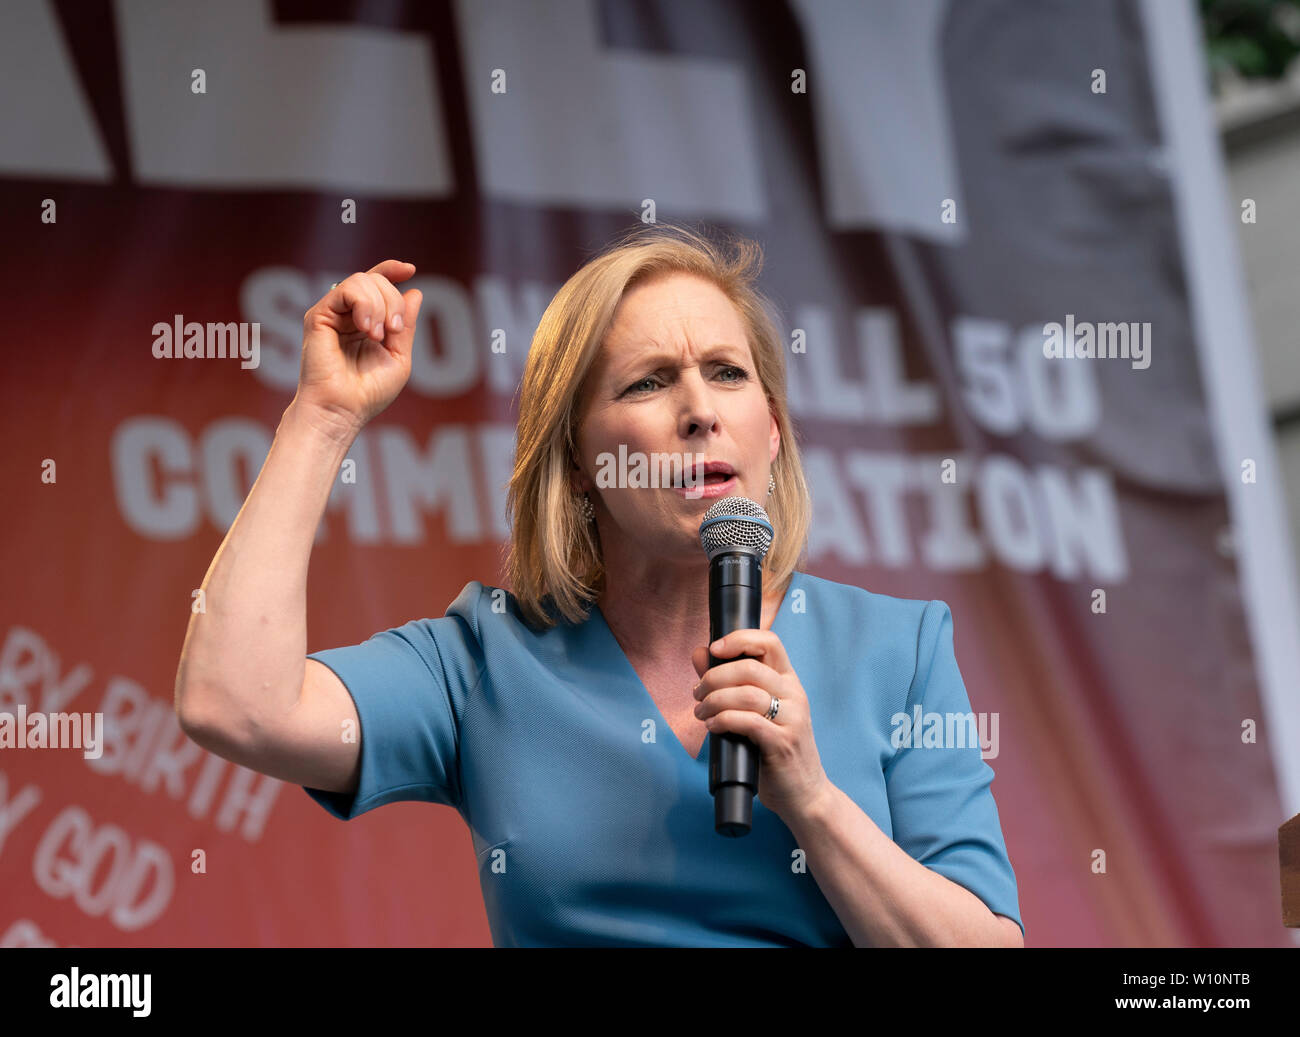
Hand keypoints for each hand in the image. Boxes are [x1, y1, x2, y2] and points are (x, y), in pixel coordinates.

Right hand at [294, 259, 423, 436]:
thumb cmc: (367, 393)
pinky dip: (364, 304)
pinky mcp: (318, 315)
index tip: (410, 269)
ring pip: (362, 280)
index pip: (376, 284)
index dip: (392, 271)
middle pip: (375, 280)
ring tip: (378, 334)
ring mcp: (332, 314)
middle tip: (394, 329)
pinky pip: (346, 289)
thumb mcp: (399, 357)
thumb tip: (415, 291)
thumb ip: (406, 326)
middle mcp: (347, 315)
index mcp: (365, 323)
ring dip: (380, 304)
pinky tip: (367, 329)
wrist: (343, 409)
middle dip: (393, 300)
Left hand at [691, 630, 829, 824]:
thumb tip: (700, 653)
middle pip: (749, 668)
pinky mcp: (783, 743)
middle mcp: (794, 694)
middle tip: (698, 693)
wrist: (805, 793)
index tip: (714, 649)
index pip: (770, 642)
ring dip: (714, 700)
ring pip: (746, 694)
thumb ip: (728, 681)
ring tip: (701, 713)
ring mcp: (792, 718)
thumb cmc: (775, 750)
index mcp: (788, 681)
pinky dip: (723, 720)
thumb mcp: (755, 711)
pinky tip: (712, 726)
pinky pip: (748, 721)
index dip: (739, 639)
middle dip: (714, 677)